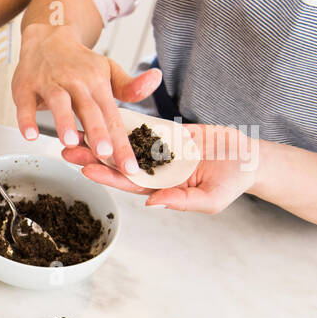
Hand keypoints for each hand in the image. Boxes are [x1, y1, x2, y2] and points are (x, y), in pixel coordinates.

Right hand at [13, 23, 162, 169]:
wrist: (47, 38)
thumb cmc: (78, 63)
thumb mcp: (107, 71)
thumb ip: (129, 86)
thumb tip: (156, 80)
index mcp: (98, 84)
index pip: (112, 116)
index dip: (122, 142)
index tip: (130, 166)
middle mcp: (76, 82)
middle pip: (89, 109)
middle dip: (97, 132)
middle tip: (105, 154)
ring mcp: (50, 83)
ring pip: (59, 103)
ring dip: (64, 122)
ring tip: (70, 142)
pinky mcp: (26, 86)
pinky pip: (25, 104)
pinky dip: (27, 119)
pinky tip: (30, 135)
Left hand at [63, 124, 260, 212]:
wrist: (249, 158)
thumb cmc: (232, 184)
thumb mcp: (209, 199)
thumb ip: (180, 201)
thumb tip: (151, 204)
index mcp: (159, 188)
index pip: (127, 183)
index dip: (107, 176)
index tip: (86, 169)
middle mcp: (153, 170)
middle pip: (117, 163)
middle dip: (92, 156)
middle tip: (66, 149)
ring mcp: (158, 150)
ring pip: (124, 143)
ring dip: (101, 137)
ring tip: (76, 129)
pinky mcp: (167, 132)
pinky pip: (143, 125)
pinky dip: (123, 120)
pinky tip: (102, 113)